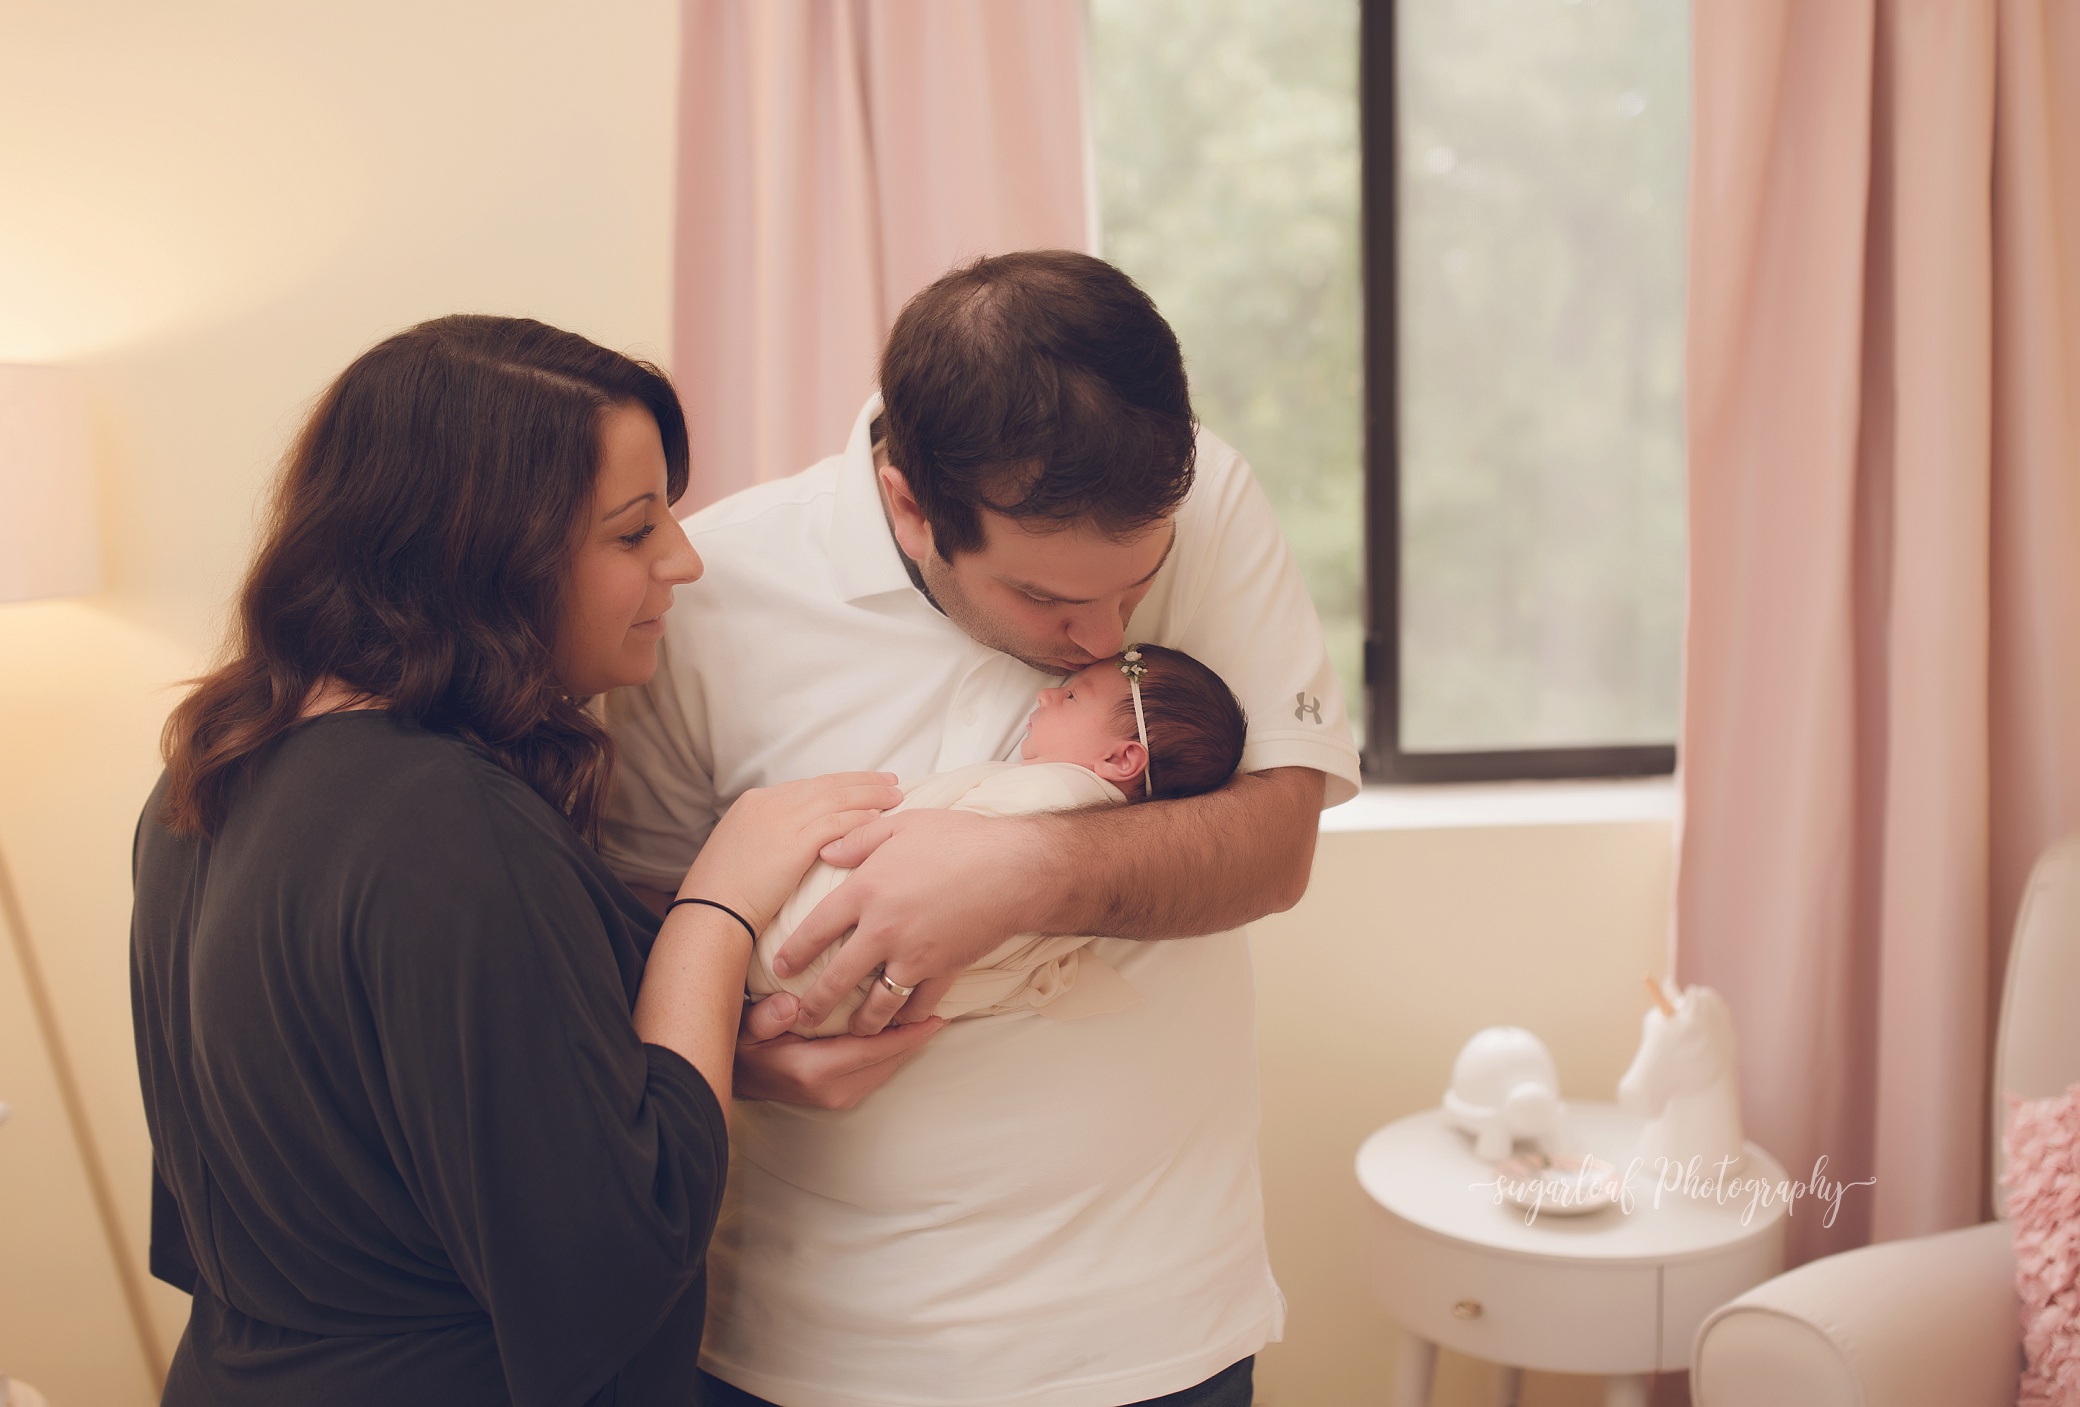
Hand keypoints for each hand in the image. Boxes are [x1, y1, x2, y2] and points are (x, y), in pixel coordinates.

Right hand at [679, 772, 900, 933]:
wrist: (711, 910)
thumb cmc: (724, 892)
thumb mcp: (742, 850)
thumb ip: (768, 835)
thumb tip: (792, 841)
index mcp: (755, 801)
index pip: (809, 785)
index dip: (841, 783)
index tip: (863, 784)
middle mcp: (769, 802)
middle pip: (828, 785)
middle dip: (863, 782)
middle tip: (891, 782)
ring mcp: (782, 819)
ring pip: (837, 798)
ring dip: (870, 796)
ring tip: (895, 798)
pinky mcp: (794, 842)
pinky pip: (836, 823)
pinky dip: (860, 819)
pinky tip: (879, 820)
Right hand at [733, 992, 944, 1108]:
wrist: (736, 1078)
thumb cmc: (742, 1047)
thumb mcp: (744, 1028)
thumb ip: (765, 1018)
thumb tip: (789, 1007)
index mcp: (813, 1070)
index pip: (871, 1049)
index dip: (905, 1033)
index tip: (933, 1016)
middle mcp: (831, 1089)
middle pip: (886, 1060)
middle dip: (915, 1038)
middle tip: (942, 1012)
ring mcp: (836, 1097)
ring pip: (885, 1067)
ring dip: (907, 1046)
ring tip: (929, 1019)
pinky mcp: (839, 1096)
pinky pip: (876, 1071)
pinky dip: (893, 1052)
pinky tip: (904, 1033)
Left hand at [774, 808, 1048, 1034]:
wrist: (1014, 868)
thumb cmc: (959, 839)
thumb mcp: (902, 824)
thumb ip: (859, 839)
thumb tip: (827, 850)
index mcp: (866, 891)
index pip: (816, 929)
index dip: (794, 952)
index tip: (779, 968)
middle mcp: (883, 930)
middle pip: (837, 979)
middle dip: (815, 1004)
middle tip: (800, 1017)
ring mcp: (914, 956)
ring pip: (877, 1004)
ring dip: (861, 1022)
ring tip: (852, 1030)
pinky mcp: (944, 970)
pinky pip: (920, 1004)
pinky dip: (909, 1016)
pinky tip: (901, 1019)